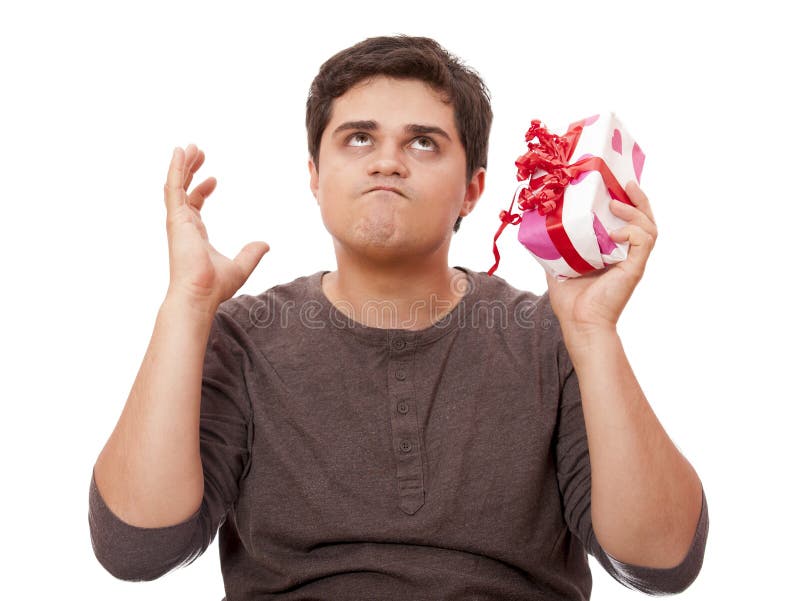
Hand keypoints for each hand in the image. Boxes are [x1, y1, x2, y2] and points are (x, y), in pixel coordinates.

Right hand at [163, 144, 269, 310]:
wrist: (199, 294)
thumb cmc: (214, 286)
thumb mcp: (240, 267)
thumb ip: (251, 254)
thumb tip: (265, 245)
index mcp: (194, 234)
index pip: (194, 205)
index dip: (203, 190)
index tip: (214, 179)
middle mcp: (182, 225)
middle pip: (184, 190)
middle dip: (190, 170)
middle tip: (198, 152)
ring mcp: (177, 221)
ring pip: (176, 185)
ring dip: (182, 165)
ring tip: (189, 147)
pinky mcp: (175, 219)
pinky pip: (172, 187)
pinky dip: (175, 169)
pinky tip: (179, 152)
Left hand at [545, 181, 656, 334]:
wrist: (578, 323)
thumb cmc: (570, 300)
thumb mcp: (558, 265)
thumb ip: (554, 248)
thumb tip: (538, 229)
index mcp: (614, 252)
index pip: (628, 221)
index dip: (627, 202)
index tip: (616, 184)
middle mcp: (627, 254)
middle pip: (645, 219)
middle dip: (638, 199)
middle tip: (626, 183)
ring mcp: (633, 261)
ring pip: (649, 227)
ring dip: (635, 211)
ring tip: (615, 203)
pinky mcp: (635, 268)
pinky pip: (644, 241)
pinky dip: (631, 231)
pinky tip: (614, 232)